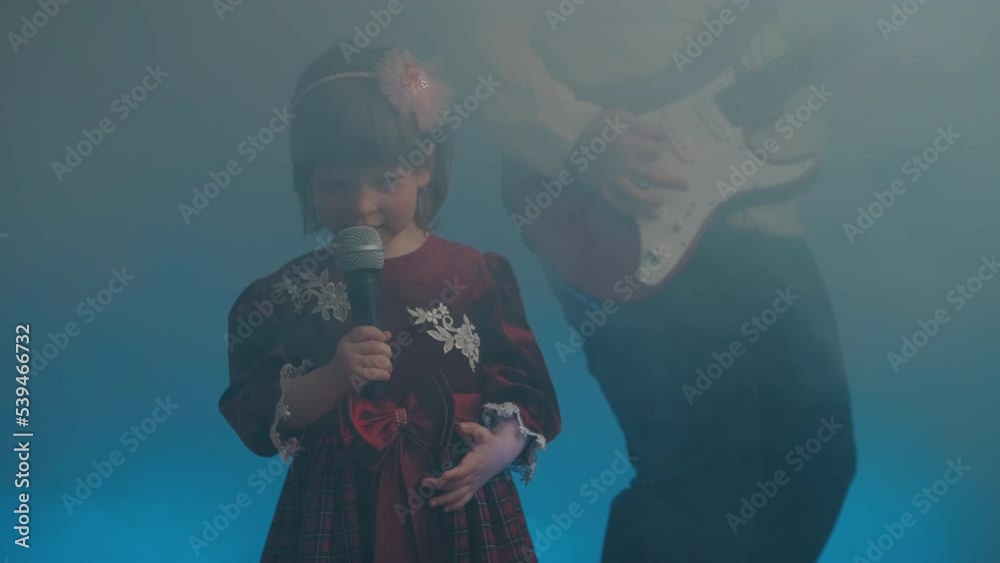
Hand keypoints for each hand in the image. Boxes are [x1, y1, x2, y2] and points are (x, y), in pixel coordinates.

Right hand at [329, 326, 392, 393]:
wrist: (333, 379)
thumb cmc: (348, 360)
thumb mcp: (355, 346)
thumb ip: (370, 339)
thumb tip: (388, 334)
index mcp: (347, 340)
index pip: (363, 331)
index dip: (376, 333)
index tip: (383, 338)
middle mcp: (348, 350)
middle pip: (375, 346)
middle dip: (386, 350)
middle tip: (387, 355)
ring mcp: (352, 363)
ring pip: (378, 360)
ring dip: (387, 363)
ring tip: (388, 366)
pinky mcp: (356, 376)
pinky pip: (376, 373)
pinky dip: (385, 374)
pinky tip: (386, 375)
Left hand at [420, 422, 515, 511]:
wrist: (504, 452)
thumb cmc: (490, 441)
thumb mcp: (483, 432)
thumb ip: (471, 428)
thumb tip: (459, 426)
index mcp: (475, 463)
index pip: (463, 471)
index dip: (453, 475)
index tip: (442, 476)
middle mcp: (475, 476)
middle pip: (456, 485)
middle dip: (439, 486)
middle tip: (424, 484)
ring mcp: (475, 483)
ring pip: (459, 496)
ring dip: (445, 500)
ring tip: (430, 503)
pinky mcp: (475, 487)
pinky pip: (466, 499)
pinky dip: (455, 505)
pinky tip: (444, 509)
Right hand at [574, 109, 688, 216]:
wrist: (568, 136)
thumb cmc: (596, 123)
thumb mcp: (620, 116)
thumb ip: (642, 127)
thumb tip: (660, 135)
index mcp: (630, 146)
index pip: (655, 151)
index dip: (660, 147)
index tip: (660, 144)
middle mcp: (624, 166)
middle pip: (653, 176)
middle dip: (671, 181)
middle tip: (684, 186)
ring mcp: (611, 179)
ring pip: (635, 195)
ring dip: (650, 200)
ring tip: (661, 202)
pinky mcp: (600, 187)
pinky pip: (615, 202)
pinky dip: (628, 208)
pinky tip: (637, 210)